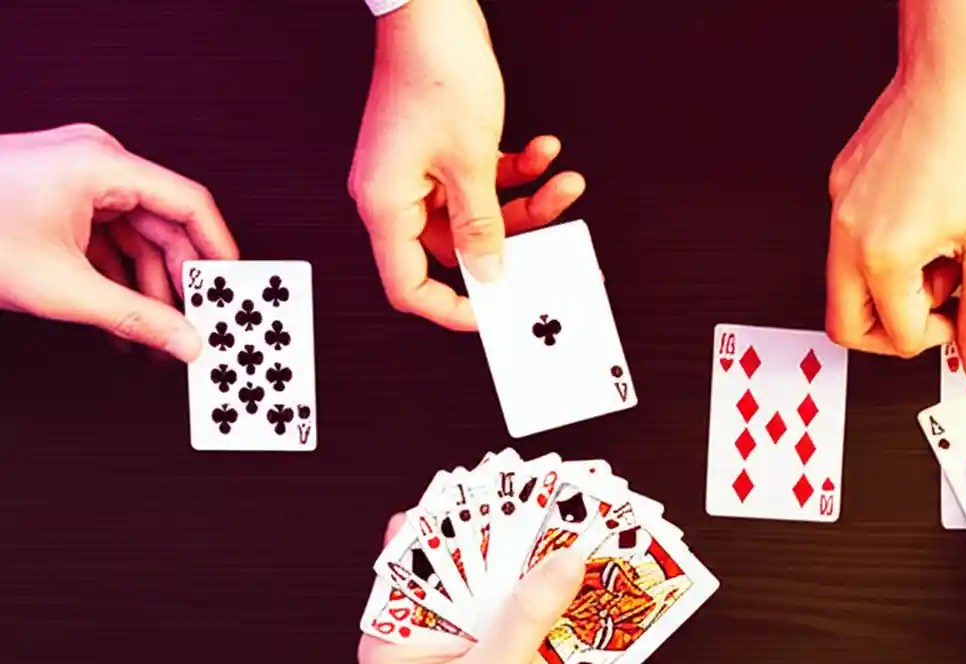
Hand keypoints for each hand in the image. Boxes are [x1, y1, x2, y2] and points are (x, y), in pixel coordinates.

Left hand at [0, 124, 237, 360]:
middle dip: (180, 280)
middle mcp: (95, 162)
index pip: (191, 204)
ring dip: (147, 285)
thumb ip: (136, 317)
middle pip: (165, 224)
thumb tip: (181, 338)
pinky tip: (121, 316)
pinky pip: (107, 235)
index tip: (237, 287)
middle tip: (196, 320)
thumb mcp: (63, 289)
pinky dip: (117, 274)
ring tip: (155, 332)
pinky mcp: (58, 195)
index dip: (220, 251)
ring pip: (136, 234)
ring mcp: (75, 176)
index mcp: (103, 165)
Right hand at [349, 0, 583, 329]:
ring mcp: (417, 171)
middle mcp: (395, 193)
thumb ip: (481, 226)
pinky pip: (481, 180)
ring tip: (562, 182)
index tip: (491, 312)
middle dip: (512, 238)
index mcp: (385, 204)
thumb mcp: (471, 163)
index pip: (409, 284)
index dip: (452, 306)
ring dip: (526, 201)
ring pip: (477, 212)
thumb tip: (488, 271)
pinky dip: (515, 172)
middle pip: (455, 246)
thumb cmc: (433, 70)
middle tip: (551, 239)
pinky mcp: (439, 151)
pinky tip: (543, 152)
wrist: (432, 11)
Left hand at [358, 514, 585, 663]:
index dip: (450, 520)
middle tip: (537, 511)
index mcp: (393, 639)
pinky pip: (515, 622)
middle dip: (500, 541)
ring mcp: (458, 653)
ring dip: (525, 573)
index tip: (487, 491)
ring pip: (491, 594)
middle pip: (460, 570)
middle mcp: (421, 640)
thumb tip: (560, 563)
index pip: (414, 557)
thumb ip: (525, 620)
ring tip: (559, 544)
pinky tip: (565, 592)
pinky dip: (540, 606)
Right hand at [826, 0, 965, 389]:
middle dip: (893, 330)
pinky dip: (888, 249)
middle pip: (846, 322)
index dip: (938, 336)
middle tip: (936, 312)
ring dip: (894, 286)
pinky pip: (852, 240)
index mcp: (882, 254)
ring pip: (847, 281)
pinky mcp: (842, 185)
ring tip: (942, 254)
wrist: (958, 70)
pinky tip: (929, 221)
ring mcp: (839, 208)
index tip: (962, 316)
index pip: (895, 334)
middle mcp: (848, 233)